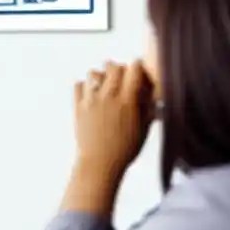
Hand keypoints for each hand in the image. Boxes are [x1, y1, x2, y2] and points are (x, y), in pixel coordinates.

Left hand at [74, 59, 153, 181]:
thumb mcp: (144, 128)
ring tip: (107, 87)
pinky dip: (86, 86)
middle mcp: (108, 96)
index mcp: (127, 100)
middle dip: (121, 69)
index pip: (134, 68)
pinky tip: (93, 95)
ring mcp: (91, 100)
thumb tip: (151, 93)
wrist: (99, 163)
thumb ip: (148, 108)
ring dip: (102, 76)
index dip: (139, 68)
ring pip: (94, 72)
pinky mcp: (78, 106)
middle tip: (124, 80)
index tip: (140, 73)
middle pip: (114, 66)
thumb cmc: (125, 149)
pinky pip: (79, 84)